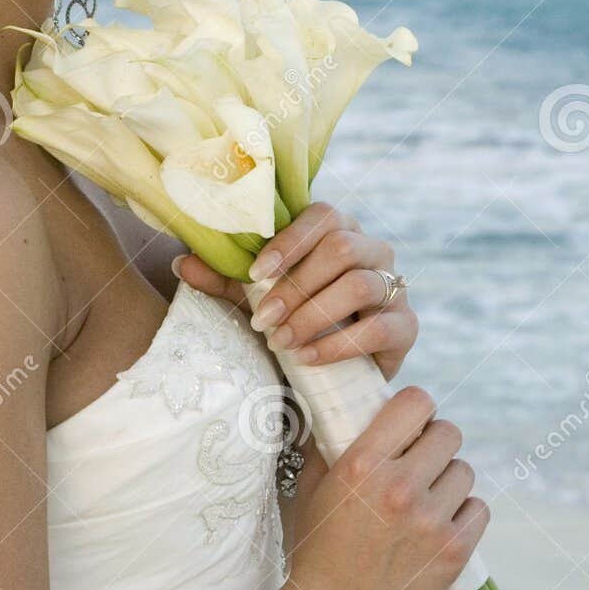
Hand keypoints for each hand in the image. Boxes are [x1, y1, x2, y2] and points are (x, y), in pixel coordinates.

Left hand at [173, 199, 417, 380]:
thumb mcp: (256, 299)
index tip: (255, 273)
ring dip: (313, 316)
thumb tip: (183, 261)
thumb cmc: (293, 320)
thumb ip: (224, 280)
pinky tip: (306, 358)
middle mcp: (372, 250)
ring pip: (361, 285)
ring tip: (280, 341)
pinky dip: (336, 345)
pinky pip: (379, 328)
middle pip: (342, 249)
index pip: (322, 215)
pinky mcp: (406, 326)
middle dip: (296, 286)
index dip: (289, 241)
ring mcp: (394, 286)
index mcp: (338, 229)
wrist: (331, 373)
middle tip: (263, 320)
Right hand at [285, 385, 488, 589]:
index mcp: (363, 463)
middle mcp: (401, 487)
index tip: (410, 422)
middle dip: (435, 442)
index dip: (416, 407)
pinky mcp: (452, 553)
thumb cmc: (316, 549)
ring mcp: (430, 521)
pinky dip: (464, 513)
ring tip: (429, 496)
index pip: (417, 402)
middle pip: (449, 433)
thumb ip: (327, 445)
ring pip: (465, 471)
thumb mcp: (311, 488)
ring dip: (448, 479)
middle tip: (421, 459)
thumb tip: (336, 410)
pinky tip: (442, 522)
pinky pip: (478, 510)